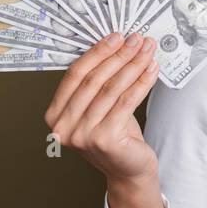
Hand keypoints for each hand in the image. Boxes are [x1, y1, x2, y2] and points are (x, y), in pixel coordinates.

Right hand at [44, 32, 160, 184]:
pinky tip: (151, 70)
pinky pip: (126, 102)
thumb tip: (116, 45)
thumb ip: (98, 83)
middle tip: (136, 40)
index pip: (75, 75)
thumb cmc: (116, 136)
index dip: (96, 52)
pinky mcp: (105, 140)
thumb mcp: (99, 108)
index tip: (116, 36)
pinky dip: (141, 83)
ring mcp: (82, 135)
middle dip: (118, 55)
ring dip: (132, 65)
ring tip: (147, 51)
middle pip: (93, 80)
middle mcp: (63, 126)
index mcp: (55, 115)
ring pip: (111, 89)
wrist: (129, 171)